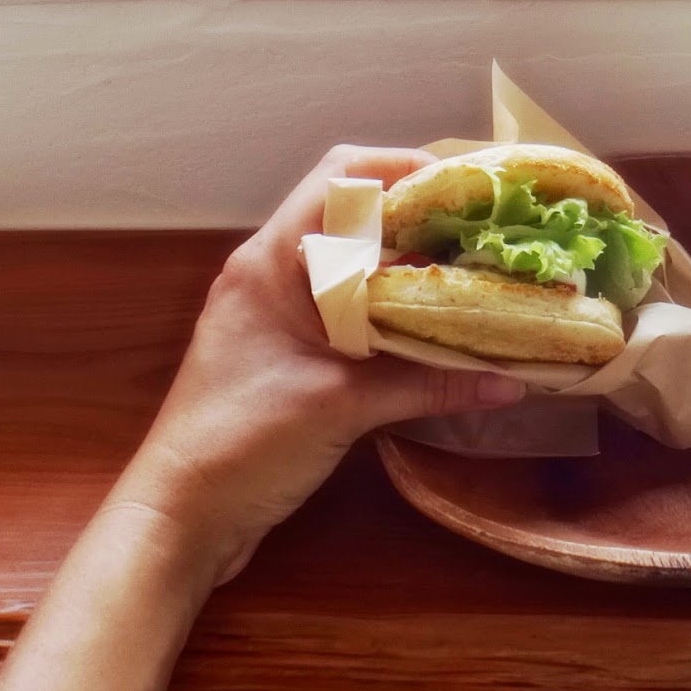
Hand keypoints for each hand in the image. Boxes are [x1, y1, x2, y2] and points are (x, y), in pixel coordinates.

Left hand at [109, 145, 523, 587]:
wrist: (178, 521)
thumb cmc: (242, 444)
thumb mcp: (343, 406)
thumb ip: (429, 384)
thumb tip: (513, 382)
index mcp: (271, 262)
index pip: (340, 177)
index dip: (404, 169)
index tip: (468, 191)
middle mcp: (273, 273)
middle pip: (355, 216)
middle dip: (422, 218)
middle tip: (486, 233)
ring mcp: (279, 313)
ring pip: (355, 263)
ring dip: (411, 265)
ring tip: (476, 272)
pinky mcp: (289, 352)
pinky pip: (350, 307)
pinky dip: (394, 308)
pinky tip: (439, 327)